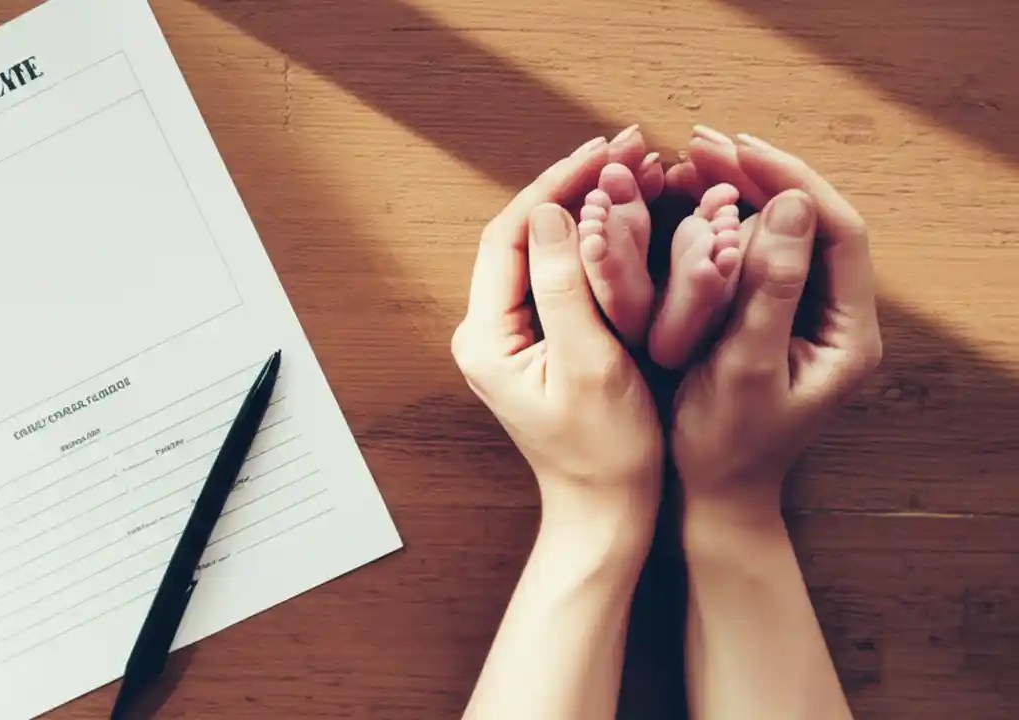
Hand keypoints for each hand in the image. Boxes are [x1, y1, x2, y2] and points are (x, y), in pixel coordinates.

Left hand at [452, 137, 662, 519]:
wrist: (607, 515)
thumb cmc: (605, 455)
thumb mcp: (590, 367)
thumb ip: (565, 289)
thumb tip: (547, 212)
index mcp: (485, 336)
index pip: (510, 235)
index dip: (555, 185)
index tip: (602, 150)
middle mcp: (488, 329)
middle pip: (525, 234)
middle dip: (574, 184)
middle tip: (628, 144)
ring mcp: (513, 334)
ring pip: (546, 248)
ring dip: (587, 205)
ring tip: (637, 165)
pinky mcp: (542, 340)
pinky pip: (564, 274)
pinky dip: (597, 239)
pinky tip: (634, 211)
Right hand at [667, 132, 882, 516]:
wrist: (708, 495)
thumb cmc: (724, 446)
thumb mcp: (744, 369)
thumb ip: (770, 290)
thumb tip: (789, 205)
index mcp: (847, 330)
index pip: (836, 230)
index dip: (790, 181)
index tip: (739, 150)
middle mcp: (833, 314)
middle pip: (807, 222)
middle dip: (757, 177)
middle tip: (702, 143)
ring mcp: (799, 313)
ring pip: (775, 232)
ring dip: (733, 192)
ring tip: (685, 162)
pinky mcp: (764, 316)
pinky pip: (747, 255)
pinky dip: (715, 223)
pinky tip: (680, 199)